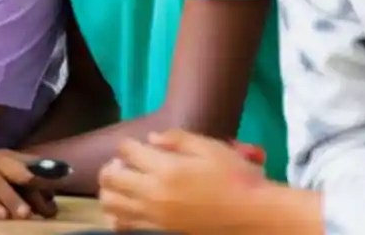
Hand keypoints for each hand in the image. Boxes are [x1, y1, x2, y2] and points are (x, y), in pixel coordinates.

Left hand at [99, 129, 266, 232]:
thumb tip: (151, 138)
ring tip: (124, 186)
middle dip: (113, 165)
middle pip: (110, 177)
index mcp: (165, 169)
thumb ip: (177, 139)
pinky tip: (128, 209)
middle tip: (125, 165)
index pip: (126, 150)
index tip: (137, 147)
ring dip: (111, 190)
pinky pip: (123, 226)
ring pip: (110, 204)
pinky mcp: (158, 233)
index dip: (129, 145)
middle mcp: (153, 194)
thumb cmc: (236, 179)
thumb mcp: (210, 148)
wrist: (254, 217)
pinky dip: (118, 216)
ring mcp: (153, 218)